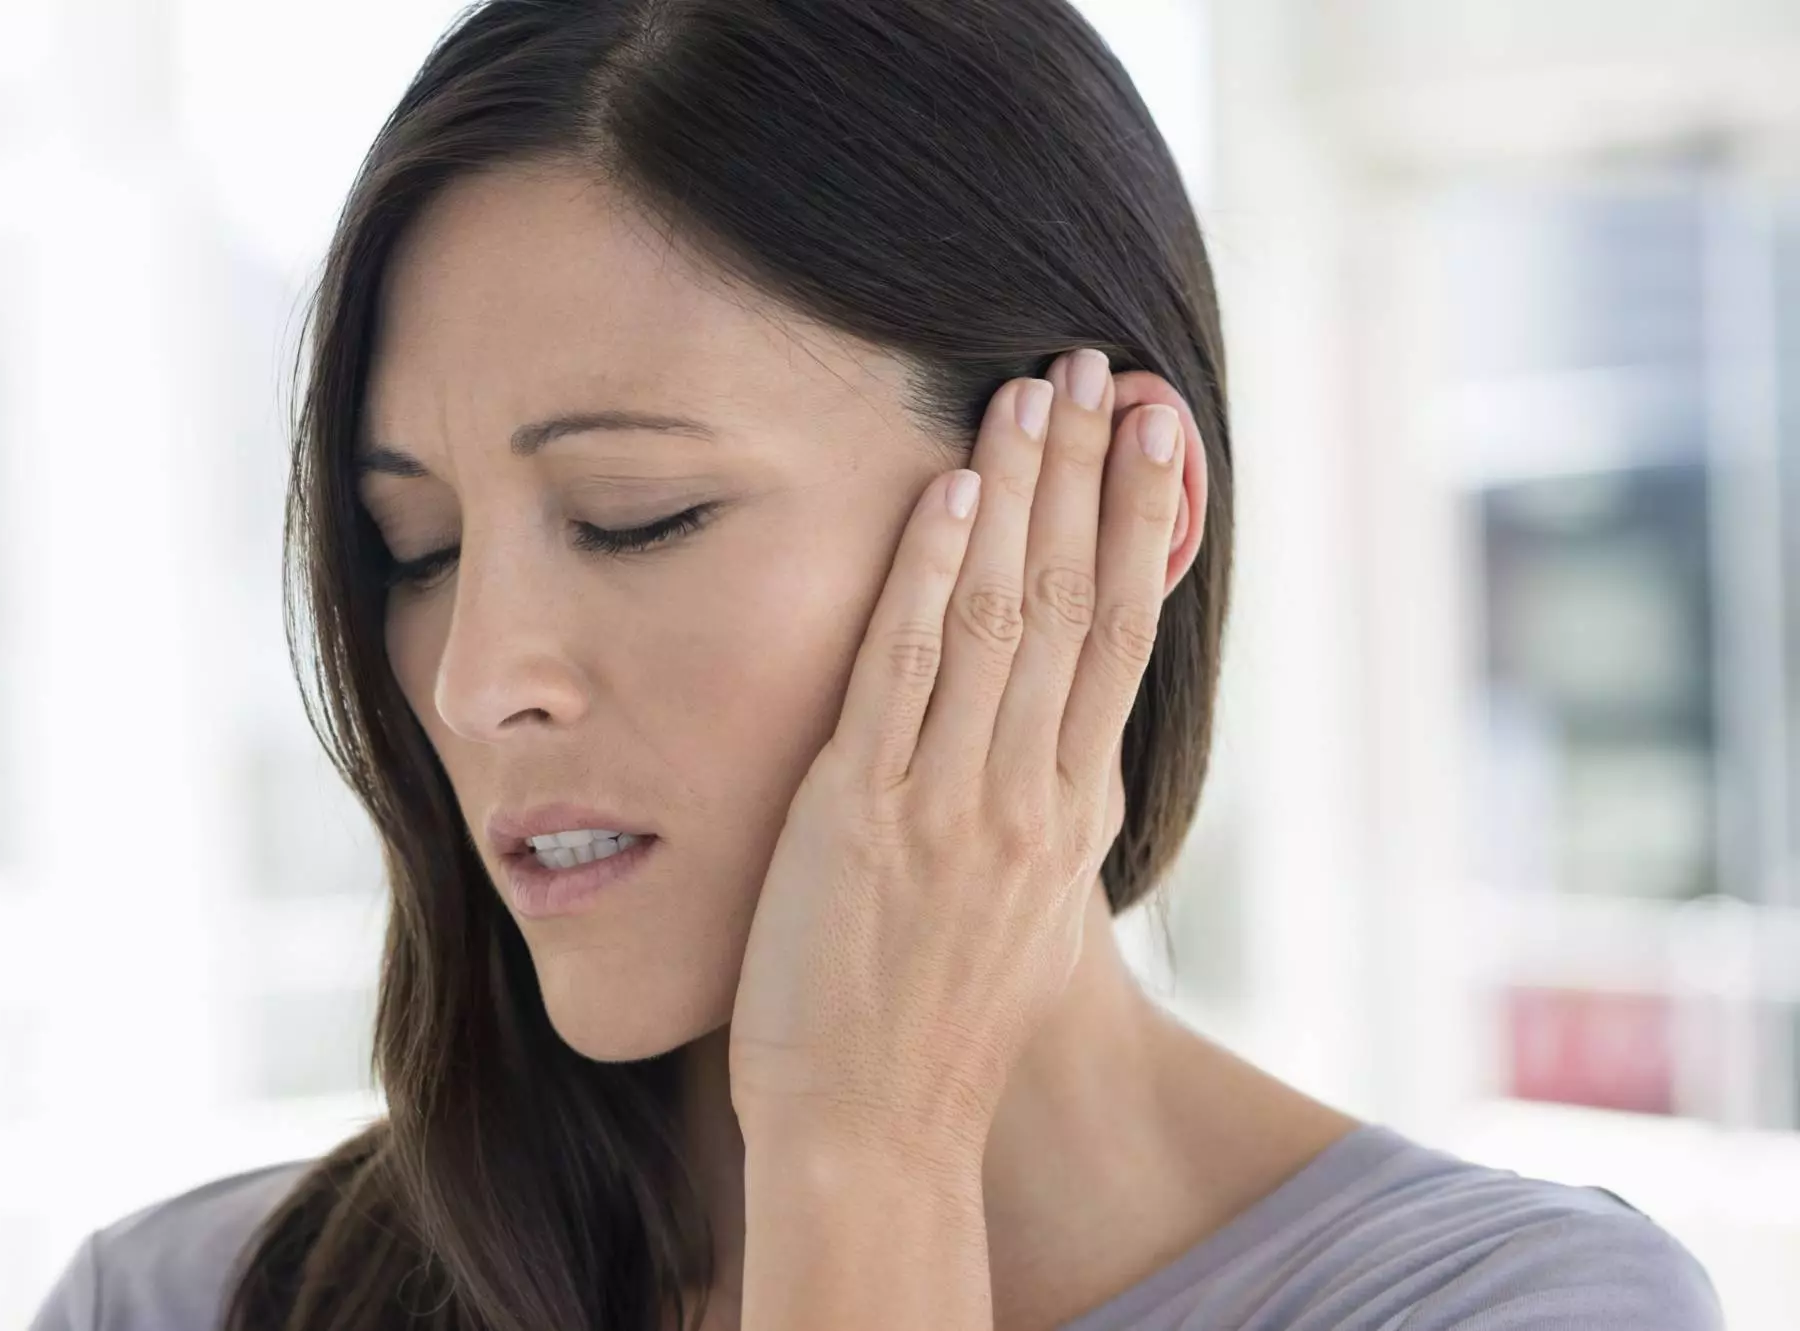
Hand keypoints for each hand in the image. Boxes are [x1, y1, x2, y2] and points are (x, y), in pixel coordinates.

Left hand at [726, 348, 1190, 1173]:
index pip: (1122, 638)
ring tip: (1036, 387)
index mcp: (1071, 813)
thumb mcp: (1021, 910)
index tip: (1158, 430)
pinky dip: (931, 574)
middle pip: (1077, 604)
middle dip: (1092, 475)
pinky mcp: (868, 816)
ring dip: (1023, 492)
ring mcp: (956, 802)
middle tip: (1102, 363)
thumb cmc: (935, 1026)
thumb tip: (1059, 734)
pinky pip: (906, 670)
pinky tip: (951, 491)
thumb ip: (1040, 811)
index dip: (1141, 525)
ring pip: (1004, 617)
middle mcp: (1032, 796)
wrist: (878, 1133)